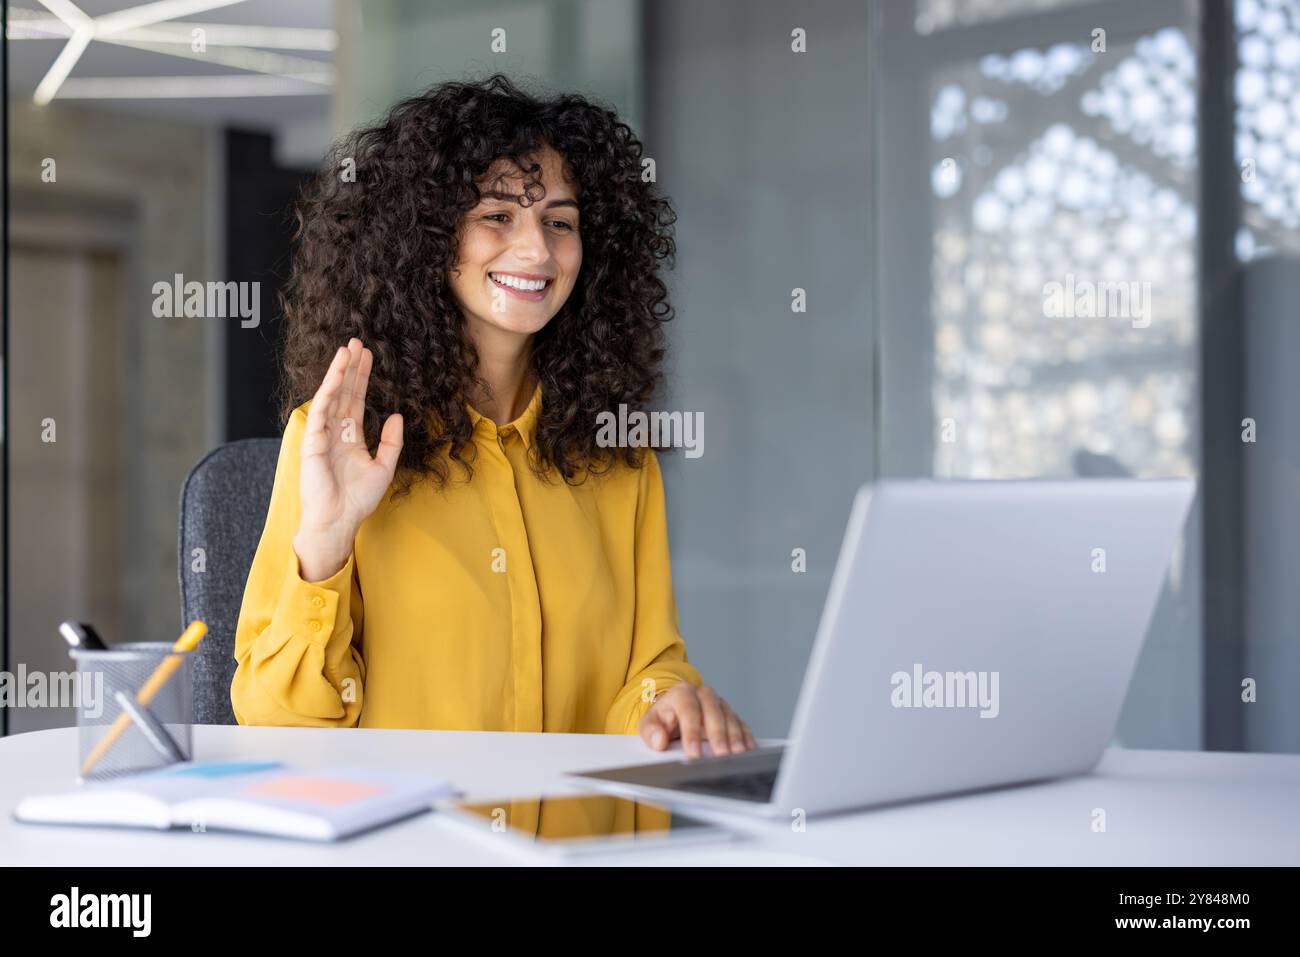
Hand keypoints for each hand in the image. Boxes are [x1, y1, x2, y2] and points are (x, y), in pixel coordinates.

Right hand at [294, 338, 403, 580]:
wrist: (340, 519)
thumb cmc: (358, 499)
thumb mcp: (384, 467)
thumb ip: (391, 441)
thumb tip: (397, 415)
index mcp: (350, 437)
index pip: (356, 400)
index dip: (362, 378)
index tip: (367, 356)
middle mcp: (335, 432)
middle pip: (344, 392)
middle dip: (350, 368)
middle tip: (357, 341)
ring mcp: (323, 435)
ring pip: (332, 396)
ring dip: (339, 372)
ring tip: (347, 349)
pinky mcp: (313, 441)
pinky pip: (320, 410)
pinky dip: (328, 391)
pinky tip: (336, 375)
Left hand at [638, 683, 755, 758]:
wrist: (674, 712)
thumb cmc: (663, 719)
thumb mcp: (649, 724)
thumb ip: (651, 732)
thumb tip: (659, 741)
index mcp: (682, 693)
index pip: (688, 709)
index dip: (691, 731)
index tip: (693, 752)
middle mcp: (703, 694)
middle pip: (713, 711)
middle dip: (718, 734)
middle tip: (721, 754)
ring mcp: (719, 704)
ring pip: (730, 717)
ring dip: (735, 737)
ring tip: (737, 754)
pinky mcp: (730, 715)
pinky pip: (741, 724)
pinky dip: (745, 737)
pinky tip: (748, 750)